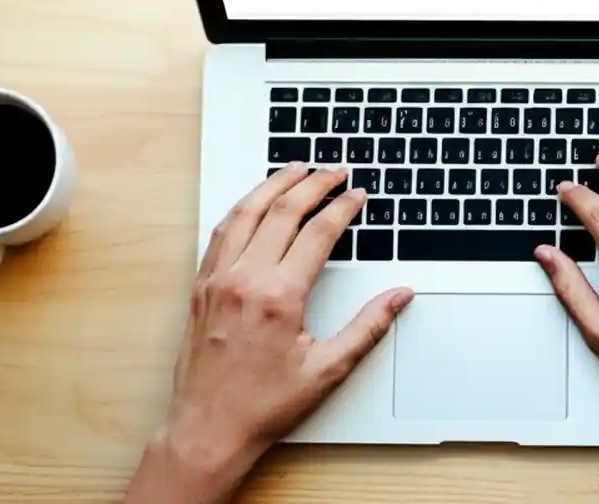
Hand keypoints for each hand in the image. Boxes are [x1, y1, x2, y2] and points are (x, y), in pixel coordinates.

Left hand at [125, 164, 412, 503]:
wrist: (208, 430)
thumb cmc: (263, 406)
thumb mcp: (328, 369)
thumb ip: (368, 327)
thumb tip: (399, 297)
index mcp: (279, 296)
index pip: (318, 233)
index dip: (342, 208)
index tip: (357, 195)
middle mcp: (244, 280)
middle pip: (282, 211)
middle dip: (312, 184)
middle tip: (333, 171)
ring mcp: (217, 281)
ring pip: (245, 213)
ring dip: (272, 185)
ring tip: (294, 169)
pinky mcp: (200, 288)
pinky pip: (220, 234)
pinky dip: (241, 209)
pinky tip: (253, 202)